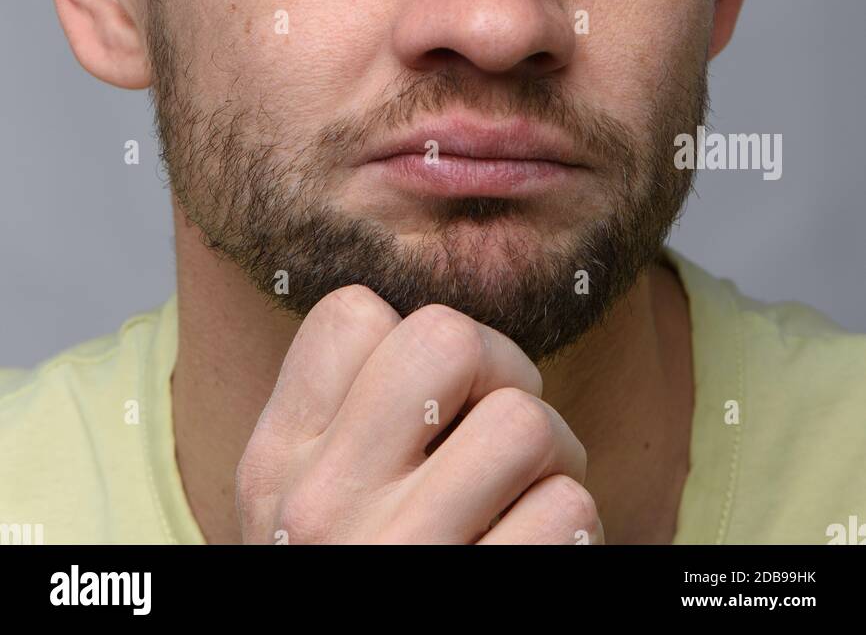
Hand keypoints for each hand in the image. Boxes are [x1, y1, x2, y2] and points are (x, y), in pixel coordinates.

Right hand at [236, 284, 603, 544]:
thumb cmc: (349, 579)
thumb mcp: (299, 506)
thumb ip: (345, 423)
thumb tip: (448, 338)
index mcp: (276, 463)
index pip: (354, 313)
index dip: (414, 340)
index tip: (432, 397)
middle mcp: (321, 506)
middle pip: (451, 338)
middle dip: (505, 371)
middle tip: (503, 428)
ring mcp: (398, 558)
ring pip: (526, 423)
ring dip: (553, 458)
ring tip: (526, 499)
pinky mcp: (475, 609)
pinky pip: (567, 511)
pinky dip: (572, 529)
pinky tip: (533, 557)